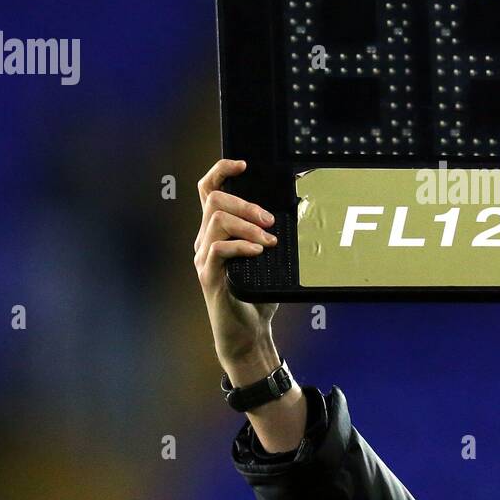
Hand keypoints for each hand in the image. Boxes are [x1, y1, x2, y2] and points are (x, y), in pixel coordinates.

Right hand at [194, 158, 281, 382]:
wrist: (248, 334)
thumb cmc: (258, 296)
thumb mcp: (267, 259)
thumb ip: (270, 236)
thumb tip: (296, 213)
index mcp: (216, 233)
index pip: (208, 191)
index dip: (221, 171)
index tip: (243, 165)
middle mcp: (204, 241)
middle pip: (214, 201)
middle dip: (246, 204)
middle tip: (270, 221)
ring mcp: (204, 259)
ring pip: (216, 221)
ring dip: (247, 225)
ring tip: (268, 240)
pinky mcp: (209, 277)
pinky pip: (218, 249)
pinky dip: (241, 246)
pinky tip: (259, 251)